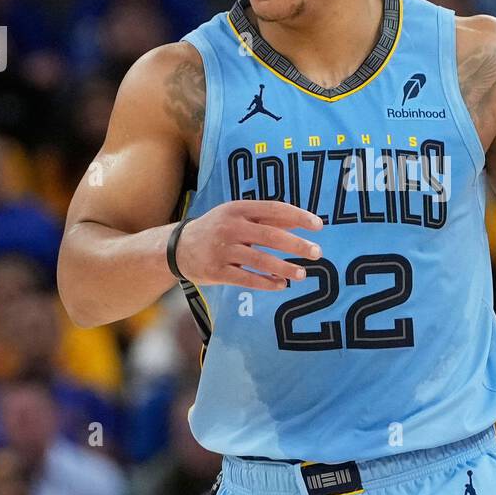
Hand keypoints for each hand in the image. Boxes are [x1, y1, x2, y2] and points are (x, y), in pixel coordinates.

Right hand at [174, 199, 323, 289]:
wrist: (177, 247)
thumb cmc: (216, 230)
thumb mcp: (236, 216)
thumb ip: (265, 219)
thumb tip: (298, 223)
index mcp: (238, 209)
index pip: (274, 209)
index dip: (298, 217)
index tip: (318, 225)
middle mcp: (230, 227)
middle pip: (270, 235)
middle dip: (296, 245)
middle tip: (316, 252)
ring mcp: (223, 250)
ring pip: (260, 260)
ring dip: (284, 268)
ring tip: (302, 274)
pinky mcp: (217, 271)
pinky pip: (246, 278)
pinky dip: (266, 283)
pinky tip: (281, 285)